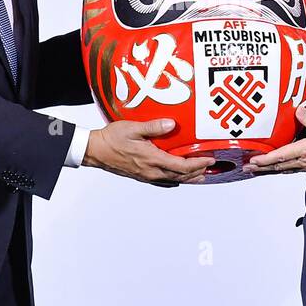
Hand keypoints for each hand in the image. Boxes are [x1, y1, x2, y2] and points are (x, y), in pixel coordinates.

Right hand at [83, 118, 211, 184]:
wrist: (95, 151)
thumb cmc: (112, 138)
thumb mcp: (132, 128)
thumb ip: (153, 127)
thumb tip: (171, 124)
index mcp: (152, 159)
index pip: (182, 166)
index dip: (198, 164)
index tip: (210, 159)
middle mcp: (151, 171)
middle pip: (181, 176)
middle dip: (197, 172)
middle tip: (210, 167)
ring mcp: (146, 175)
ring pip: (173, 180)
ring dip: (188, 178)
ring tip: (200, 175)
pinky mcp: (142, 176)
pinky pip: (163, 181)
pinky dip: (175, 180)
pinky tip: (178, 178)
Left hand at [245, 106, 305, 175]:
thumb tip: (298, 110)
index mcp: (305, 150)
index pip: (281, 155)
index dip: (265, 159)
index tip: (253, 160)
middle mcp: (303, 161)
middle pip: (278, 166)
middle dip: (262, 167)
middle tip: (247, 168)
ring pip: (284, 169)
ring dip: (269, 170)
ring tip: (256, 170)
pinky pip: (292, 170)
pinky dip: (280, 169)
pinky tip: (277, 169)